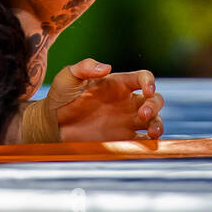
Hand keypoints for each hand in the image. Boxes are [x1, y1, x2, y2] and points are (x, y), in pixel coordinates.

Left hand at [45, 59, 164, 141]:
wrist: (52, 124)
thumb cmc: (60, 96)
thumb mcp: (68, 76)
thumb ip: (84, 67)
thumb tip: (106, 67)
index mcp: (117, 84)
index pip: (142, 78)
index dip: (149, 82)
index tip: (146, 90)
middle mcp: (126, 102)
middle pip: (154, 100)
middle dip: (155, 105)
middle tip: (143, 114)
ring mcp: (126, 121)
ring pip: (155, 121)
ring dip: (158, 125)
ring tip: (152, 132)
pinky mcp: (123, 140)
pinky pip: (144, 142)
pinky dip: (151, 143)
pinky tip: (147, 144)